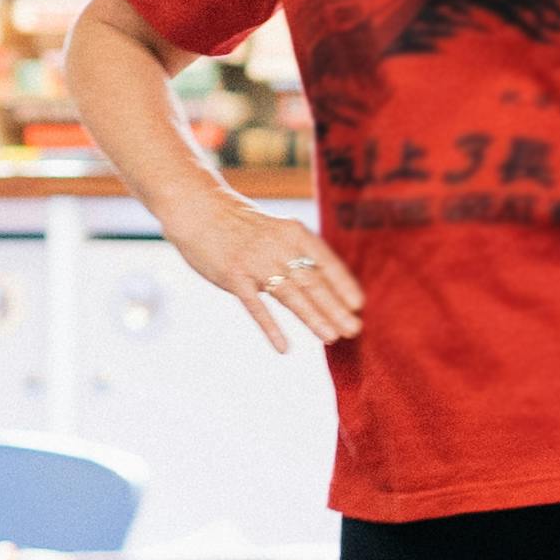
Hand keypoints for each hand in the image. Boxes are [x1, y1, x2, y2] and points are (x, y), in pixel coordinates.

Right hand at [162, 194, 360, 351]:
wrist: (200, 211)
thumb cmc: (243, 227)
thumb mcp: (276, 231)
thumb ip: (297, 255)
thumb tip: (326, 286)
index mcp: (294, 233)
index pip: (326, 262)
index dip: (343, 284)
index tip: (359, 305)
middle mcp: (278, 247)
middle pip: (313, 282)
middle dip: (335, 307)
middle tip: (354, 329)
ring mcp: (256, 262)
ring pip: (291, 295)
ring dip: (313, 318)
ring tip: (331, 337)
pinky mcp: (234, 277)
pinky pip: (256, 307)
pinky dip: (271, 328)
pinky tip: (284, 348)